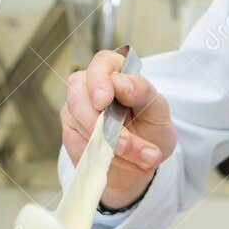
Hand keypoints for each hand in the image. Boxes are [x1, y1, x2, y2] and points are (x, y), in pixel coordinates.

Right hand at [60, 49, 177, 210]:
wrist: (144, 160)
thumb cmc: (151, 127)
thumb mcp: (158, 110)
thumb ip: (142, 92)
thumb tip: (120, 82)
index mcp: (114, 71)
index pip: (101, 64)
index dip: (99, 82)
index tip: (103, 101)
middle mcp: (88, 87)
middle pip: (78, 97)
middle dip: (101, 125)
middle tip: (126, 145)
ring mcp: (75, 112)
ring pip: (78, 126)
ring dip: (109, 147)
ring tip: (142, 159)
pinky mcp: (71, 136)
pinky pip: (78, 148)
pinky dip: (103, 158)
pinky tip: (127, 164)